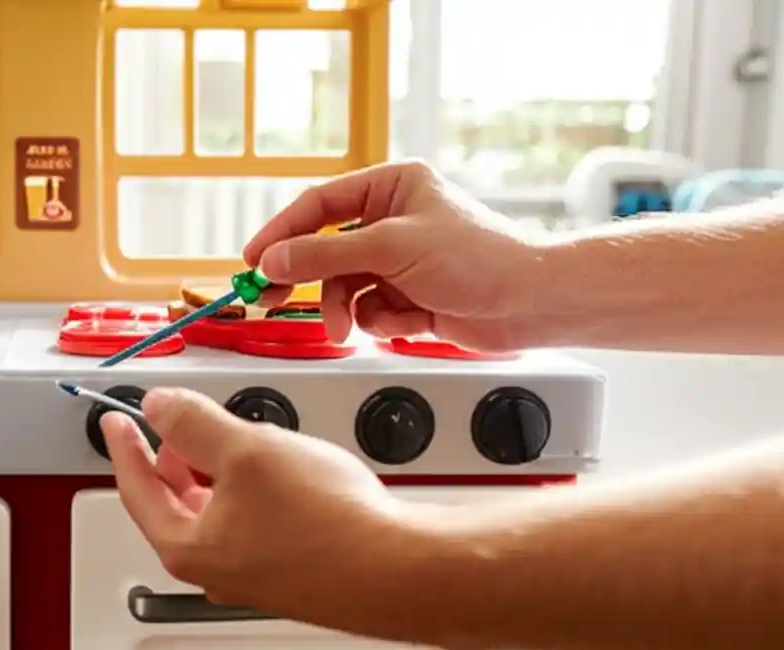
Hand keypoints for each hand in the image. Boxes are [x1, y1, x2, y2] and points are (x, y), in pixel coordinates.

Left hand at [100, 387, 438, 633]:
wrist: (399, 570)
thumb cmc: (328, 524)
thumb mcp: (247, 449)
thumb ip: (193, 423)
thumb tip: (160, 407)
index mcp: (188, 546)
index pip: (136, 489)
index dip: (124, 445)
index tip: (116, 421)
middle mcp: (217, 569)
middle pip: (176, 502)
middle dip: (178, 455)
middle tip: (181, 423)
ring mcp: (255, 574)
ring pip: (219, 510)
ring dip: (220, 470)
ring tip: (244, 440)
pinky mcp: (291, 571)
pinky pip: (255, 521)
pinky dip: (254, 489)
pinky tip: (284, 469)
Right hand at [246, 160, 546, 351]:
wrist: (530, 303)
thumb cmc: (481, 258)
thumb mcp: (390, 248)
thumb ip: (324, 255)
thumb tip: (274, 260)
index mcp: (392, 186)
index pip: (319, 205)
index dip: (281, 232)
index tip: (253, 259)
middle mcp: (393, 220)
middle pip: (325, 249)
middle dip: (305, 278)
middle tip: (270, 297)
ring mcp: (400, 261)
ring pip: (344, 286)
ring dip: (344, 310)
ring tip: (348, 327)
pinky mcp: (409, 296)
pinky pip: (368, 310)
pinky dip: (378, 321)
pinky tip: (404, 322)